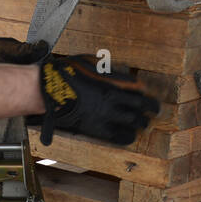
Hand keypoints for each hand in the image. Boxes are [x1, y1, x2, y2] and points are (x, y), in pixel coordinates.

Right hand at [34, 55, 159, 145]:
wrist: (48, 90)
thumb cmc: (68, 73)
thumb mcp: (92, 63)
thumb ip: (111, 71)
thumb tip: (126, 77)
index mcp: (111, 86)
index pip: (140, 94)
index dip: (149, 98)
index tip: (151, 98)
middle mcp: (110, 104)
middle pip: (140, 112)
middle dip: (149, 113)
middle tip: (152, 113)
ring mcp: (103, 118)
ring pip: (131, 127)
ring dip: (139, 126)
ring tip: (141, 125)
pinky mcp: (95, 130)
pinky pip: (116, 138)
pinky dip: (125, 137)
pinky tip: (127, 135)